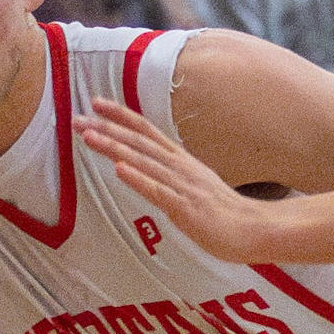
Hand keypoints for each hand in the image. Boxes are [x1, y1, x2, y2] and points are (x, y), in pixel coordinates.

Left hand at [83, 105, 261, 263]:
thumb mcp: (195, 185)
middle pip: (139, 142)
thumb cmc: (225, 213)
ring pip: (144, 162)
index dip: (121, 116)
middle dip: (107, 129)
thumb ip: (172, 175)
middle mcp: (180, 168)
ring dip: (115, 148)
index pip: (147, 131)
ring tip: (89, 136)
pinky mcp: (187, 209)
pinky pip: (159, 192)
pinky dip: (138, 179)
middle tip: (77, 118)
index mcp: (181, 162)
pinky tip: (119, 170)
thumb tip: (148, 168)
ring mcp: (183, 187)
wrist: (256, 230)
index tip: (96, 104)